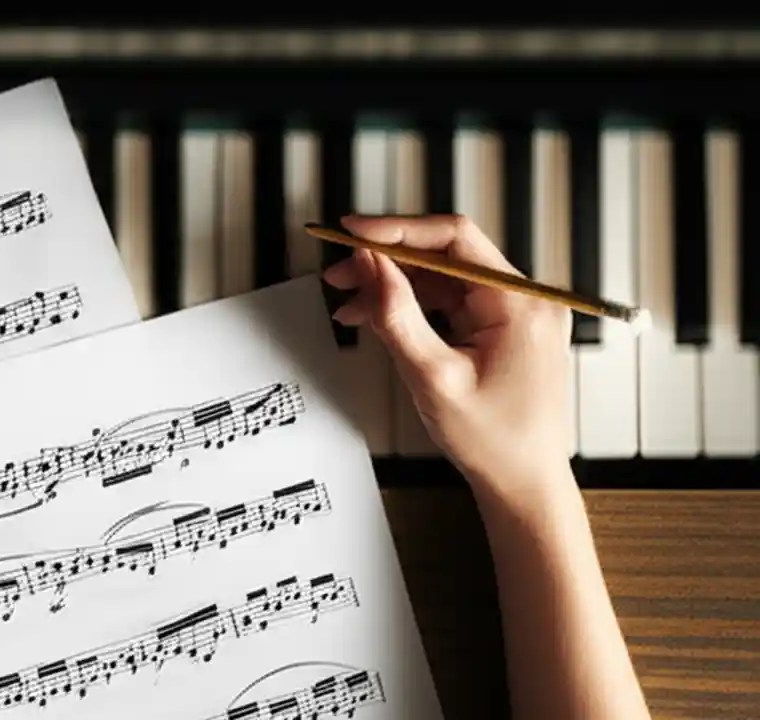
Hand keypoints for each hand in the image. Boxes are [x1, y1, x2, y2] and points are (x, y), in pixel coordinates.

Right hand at [322, 213, 574, 499]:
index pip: (454, 239)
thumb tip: (370, 264)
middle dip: (388, 259)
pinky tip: (377, 315)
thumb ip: (397, 315)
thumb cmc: (494, 442)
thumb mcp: (432, 377)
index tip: (353, 232)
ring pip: (443, 277)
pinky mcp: (503, 327)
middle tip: (341, 271)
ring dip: (395, 284)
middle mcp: (525, 299)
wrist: (524, 483)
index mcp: (520, 304)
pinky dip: (413, 305)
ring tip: (349, 300)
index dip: (397, 230)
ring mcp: (516, 312)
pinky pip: (451, 301)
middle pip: (446, 254)